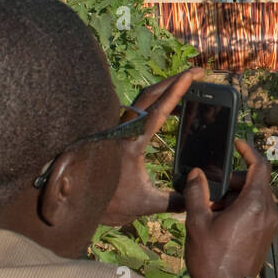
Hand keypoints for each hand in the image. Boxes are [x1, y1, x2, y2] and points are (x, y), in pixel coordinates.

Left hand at [99, 67, 205, 225]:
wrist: (77, 205)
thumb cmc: (110, 204)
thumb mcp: (146, 204)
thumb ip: (174, 200)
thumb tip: (199, 199)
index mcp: (131, 143)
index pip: (158, 110)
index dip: (177, 91)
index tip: (191, 76)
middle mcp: (123, 131)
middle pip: (150, 94)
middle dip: (175, 80)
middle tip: (197, 73)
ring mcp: (118, 129)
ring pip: (143, 99)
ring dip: (165, 88)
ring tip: (188, 84)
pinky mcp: (117, 132)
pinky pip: (139, 108)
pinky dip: (158, 101)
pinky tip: (171, 108)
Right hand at [184, 140, 277, 277]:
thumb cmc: (212, 257)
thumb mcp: (197, 222)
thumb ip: (197, 192)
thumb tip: (196, 173)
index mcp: (255, 202)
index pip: (260, 166)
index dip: (249, 151)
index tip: (236, 144)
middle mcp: (269, 210)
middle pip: (256, 181)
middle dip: (234, 181)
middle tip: (211, 194)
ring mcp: (270, 224)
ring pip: (256, 197)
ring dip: (236, 196)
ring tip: (212, 211)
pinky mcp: (267, 235)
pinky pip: (257, 211)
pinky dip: (242, 208)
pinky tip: (222, 222)